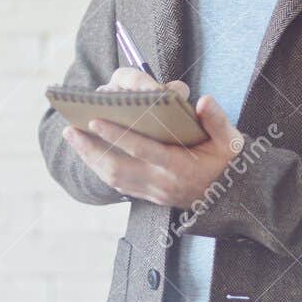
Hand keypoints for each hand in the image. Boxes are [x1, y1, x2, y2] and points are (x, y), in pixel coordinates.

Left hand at [63, 74, 244, 208]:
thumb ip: (217, 121)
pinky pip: (117, 184)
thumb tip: (202, 101)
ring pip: (113, 177)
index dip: (118, 135)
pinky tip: (87, 152)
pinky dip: (99, 167)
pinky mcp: (148, 196)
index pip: (142, 150)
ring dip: (90, 157)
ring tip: (72, 136)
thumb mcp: (231, 142)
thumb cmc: (227, 165)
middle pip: (117, 167)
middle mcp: (161, 182)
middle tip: (71, 129)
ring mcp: (152, 192)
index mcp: (179, 167)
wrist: (229, 200)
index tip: (96, 119)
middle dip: (91, 148)